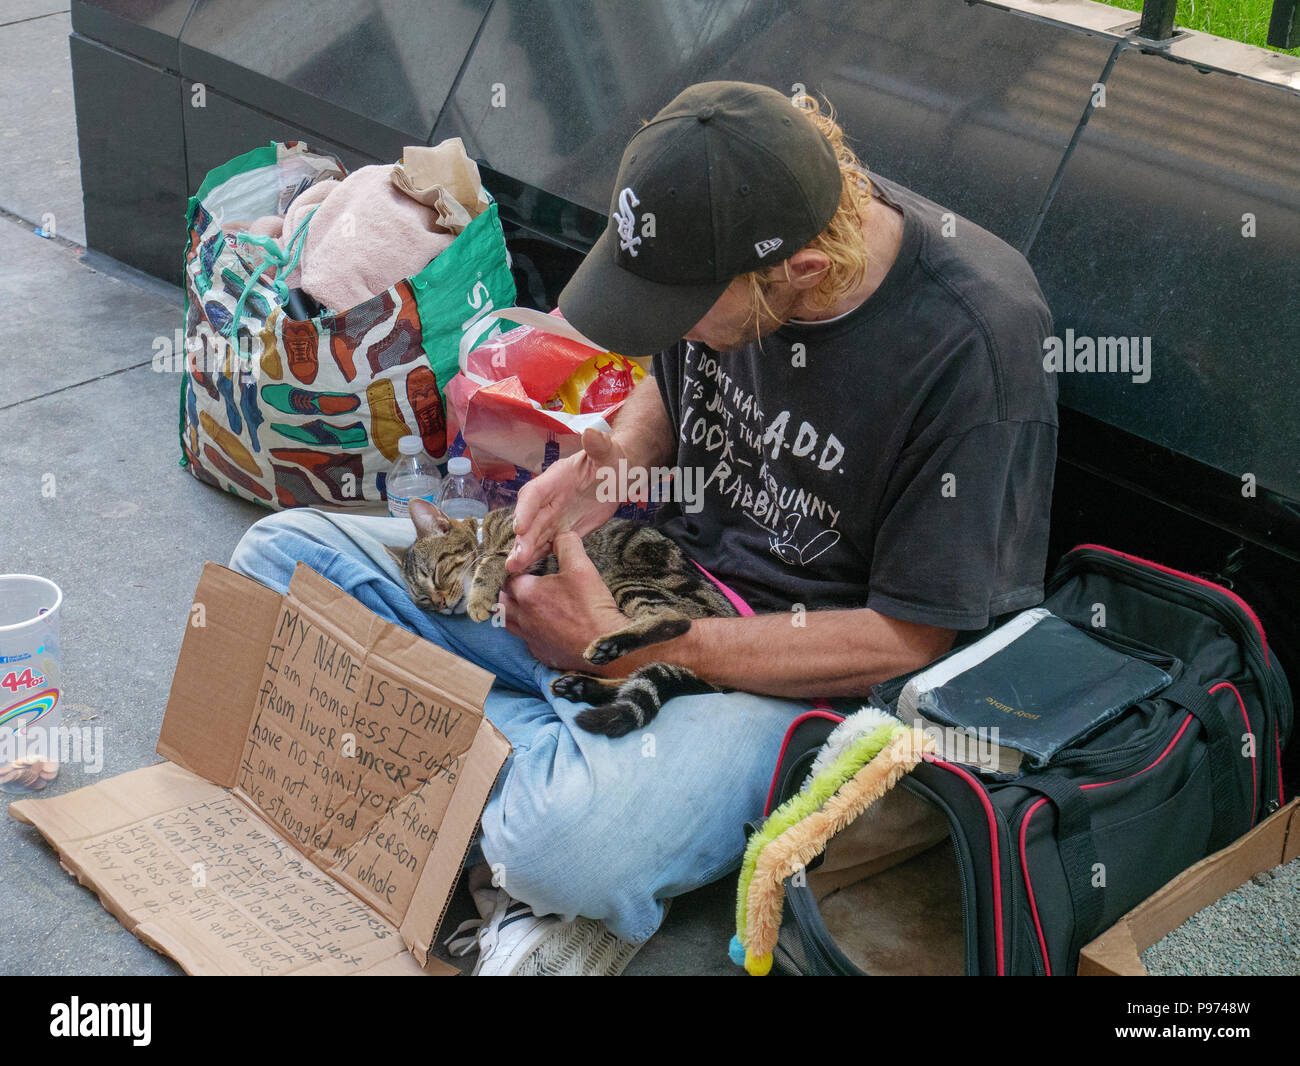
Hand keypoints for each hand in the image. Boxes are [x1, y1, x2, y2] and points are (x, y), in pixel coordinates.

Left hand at [499, 532, 628, 672]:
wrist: (605, 645)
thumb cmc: (591, 606)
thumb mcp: (581, 567)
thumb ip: (567, 545)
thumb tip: (561, 535)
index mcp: (527, 593)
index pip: (508, 577)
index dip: (514, 569)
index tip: (522, 565)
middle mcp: (522, 617)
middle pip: (501, 601)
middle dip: (506, 591)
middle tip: (518, 583)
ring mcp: (529, 637)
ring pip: (508, 623)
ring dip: (512, 611)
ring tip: (522, 604)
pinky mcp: (540, 652)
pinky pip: (525, 639)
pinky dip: (527, 631)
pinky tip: (540, 626)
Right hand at [506, 427, 626, 572]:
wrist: (618, 474)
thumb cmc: (611, 458)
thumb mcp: (607, 450)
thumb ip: (598, 445)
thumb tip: (591, 433)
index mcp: (554, 479)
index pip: (533, 494)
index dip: (525, 510)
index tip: (520, 527)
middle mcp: (549, 499)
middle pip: (530, 520)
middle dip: (522, 539)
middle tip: (514, 559)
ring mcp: (554, 516)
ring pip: (536, 535)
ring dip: (525, 551)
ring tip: (513, 568)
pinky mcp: (564, 529)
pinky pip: (548, 544)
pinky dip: (538, 556)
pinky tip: (527, 570)